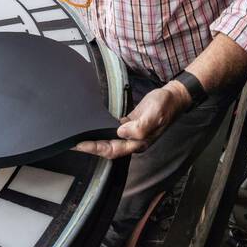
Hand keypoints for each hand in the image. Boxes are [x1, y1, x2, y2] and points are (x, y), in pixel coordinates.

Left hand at [73, 82, 189, 158]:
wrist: (173, 97)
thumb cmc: (165, 106)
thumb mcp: (154, 115)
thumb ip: (140, 126)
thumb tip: (121, 132)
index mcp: (138, 142)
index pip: (112, 149)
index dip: (95, 148)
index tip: (80, 145)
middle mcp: (133, 141)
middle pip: (107, 148)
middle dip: (90, 147)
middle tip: (73, 143)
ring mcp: (130, 134)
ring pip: (108, 141)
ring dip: (94, 140)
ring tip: (79, 137)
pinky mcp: (129, 125)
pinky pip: (112, 131)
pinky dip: (101, 131)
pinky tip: (92, 128)